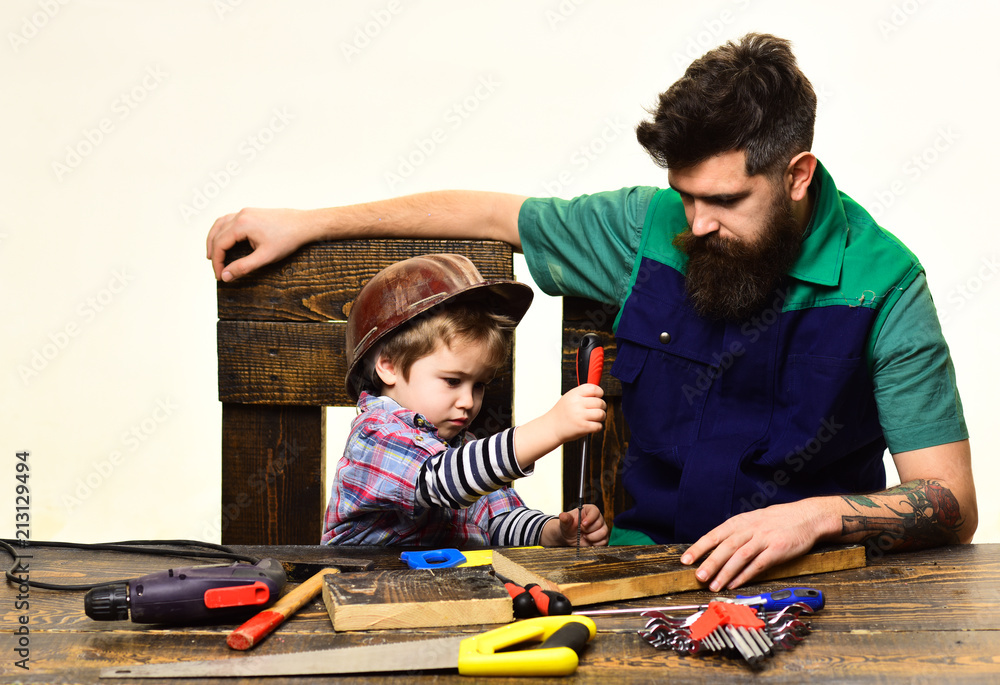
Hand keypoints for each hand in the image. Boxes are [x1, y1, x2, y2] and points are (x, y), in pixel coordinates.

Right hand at [206, 208, 315, 280]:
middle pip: (217, 234)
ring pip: (221, 224)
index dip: (217, 262)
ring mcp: (246, 212)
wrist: (304, 224)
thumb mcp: (265, 257)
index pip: (220, 244)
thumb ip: (243, 267)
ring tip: (212, 255)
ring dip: (214, 239)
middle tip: (216, 269)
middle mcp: (241, 215)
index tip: (220, 276)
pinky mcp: (251, 213)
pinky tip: (225, 240)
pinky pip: (229, 220)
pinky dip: (223, 231)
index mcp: (242, 224)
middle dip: (214, 253)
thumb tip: (225, 276)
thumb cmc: (287, 239)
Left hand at [541, 505, 608, 546]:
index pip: (595, 511)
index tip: (583, 524)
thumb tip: (563, 516)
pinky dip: (595, 543)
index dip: (590, 518)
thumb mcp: (565, 523)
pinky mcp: (603, 538)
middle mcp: (597, 518)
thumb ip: (565, 519)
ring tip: (584, 536)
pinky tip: (588, 541)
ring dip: (592, 537)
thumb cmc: (569, 527)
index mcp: (589, 511)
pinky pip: (604, 541)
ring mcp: (601, 528)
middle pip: (599, 523)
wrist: (569, 538)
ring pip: (603, 532)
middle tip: (581, 531)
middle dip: (588, 530)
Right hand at [550, 384, 605, 443]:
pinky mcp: (583, 427)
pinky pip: (599, 426)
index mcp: (574, 394)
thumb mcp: (569, 397)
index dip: (599, 393)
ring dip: (601, 417)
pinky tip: (592, 425)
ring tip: (595, 418)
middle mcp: (577, 404)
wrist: (552, 427)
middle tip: (596, 409)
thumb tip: (598, 392)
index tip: (598, 396)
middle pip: (600, 402)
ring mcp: (580, 416)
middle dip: (602, 406)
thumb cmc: (562, 413)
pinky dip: (598, 426)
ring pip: (601, 414)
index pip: (594, 389)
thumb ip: (582, 393)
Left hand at [679, 499, 833, 590]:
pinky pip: (758, 564)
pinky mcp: (777, 550)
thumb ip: (736, 533)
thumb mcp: (753, 520)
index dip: (699, 548)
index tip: (686, 559)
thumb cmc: (778, 520)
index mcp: (741, 521)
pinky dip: (745, 575)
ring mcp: (764, 539)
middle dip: (709, 563)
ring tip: (714, 585)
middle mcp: (750, 529)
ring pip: (739, 557)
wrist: (807, 516)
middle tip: (698, 577)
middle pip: (725, 547)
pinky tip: (735, 584)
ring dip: (725, 573)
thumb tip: (716, 547)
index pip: (715, 535)